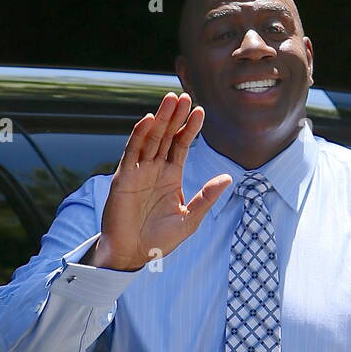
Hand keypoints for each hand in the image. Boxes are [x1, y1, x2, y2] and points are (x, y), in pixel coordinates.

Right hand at [89, 93, 232, 271]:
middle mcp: (154, 169)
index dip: (190, 129)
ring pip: (151, 139)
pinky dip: (139, 135)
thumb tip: (227, 178)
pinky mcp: (123, 178)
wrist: (132, 255)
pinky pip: (132, 152)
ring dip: (161, 119)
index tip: (201, 111)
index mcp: (170, 176)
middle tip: (185, 96)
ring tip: (171, 100)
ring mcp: (138, 172)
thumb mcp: (188, 220)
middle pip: (167, 136)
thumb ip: (206, 198)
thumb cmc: (159, 241)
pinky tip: (149, 120)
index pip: (182, 146)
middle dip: (176, 117)